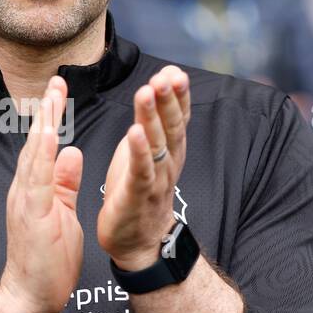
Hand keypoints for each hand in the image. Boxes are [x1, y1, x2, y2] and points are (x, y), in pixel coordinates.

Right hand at [0, 76, 84, 312]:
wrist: (30, 298)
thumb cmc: (47, 262)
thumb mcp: (62, 213)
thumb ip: (65, 182)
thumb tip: (73, 152)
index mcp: (34, 190)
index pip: (43, 147)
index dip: (51, 119)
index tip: (60, 92)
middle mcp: (24, 190)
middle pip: (35, 143)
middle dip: (46, 111)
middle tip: (56, 81)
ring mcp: (24, 202)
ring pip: (33, 154)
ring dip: (44, 124)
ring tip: (53, 97)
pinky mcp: (30, 215)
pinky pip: (37, 179)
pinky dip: (43, 155)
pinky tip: (51, 135)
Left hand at [98, 65, 190, 270]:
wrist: (139, 241)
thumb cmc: (139, 189)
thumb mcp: (147, 148)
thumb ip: (154, 118)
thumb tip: (161, 82)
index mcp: (170, 150)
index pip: (178, 117)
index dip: (178, 94)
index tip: (174, 70)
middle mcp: (168, 162)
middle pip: (172, 126)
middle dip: (169, 99)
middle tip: (165, 76)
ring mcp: (155, 179)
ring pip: (157, 144)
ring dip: (152, 117)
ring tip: (146, 92)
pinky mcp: (137, 195)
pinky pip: (140, 171)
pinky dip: (139, 152)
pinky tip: (134, 133)